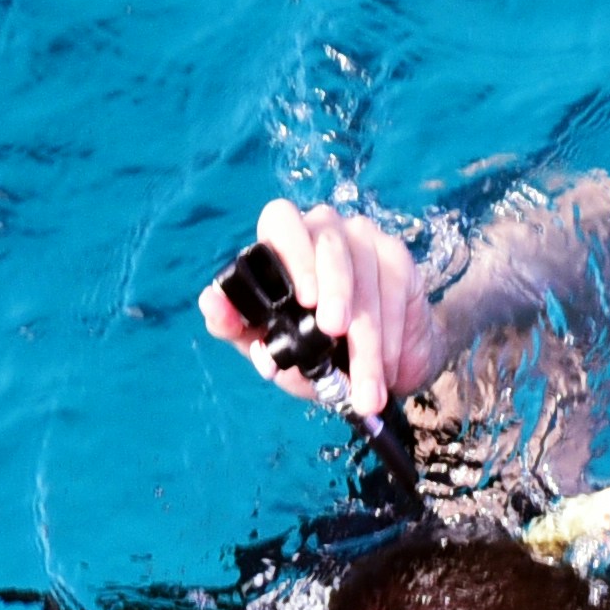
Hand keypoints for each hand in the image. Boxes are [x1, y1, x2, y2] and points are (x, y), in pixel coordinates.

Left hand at [196, 197, 443, 421]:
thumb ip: (237, 327)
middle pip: (330, 245)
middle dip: (336, 291)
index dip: (293, 254)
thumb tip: (211, 303)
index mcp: (282, 243)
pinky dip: (393, 335)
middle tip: (335, 332)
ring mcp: (364, 239)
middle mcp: (322, 230)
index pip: (281, 220)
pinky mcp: (397, 256)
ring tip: (367, 389)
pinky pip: (396, 289)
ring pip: (368, 279)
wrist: (380, 363)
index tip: (305, 300)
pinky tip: (388, 367)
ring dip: (368, 338)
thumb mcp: (272, 345)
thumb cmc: (318, 350)